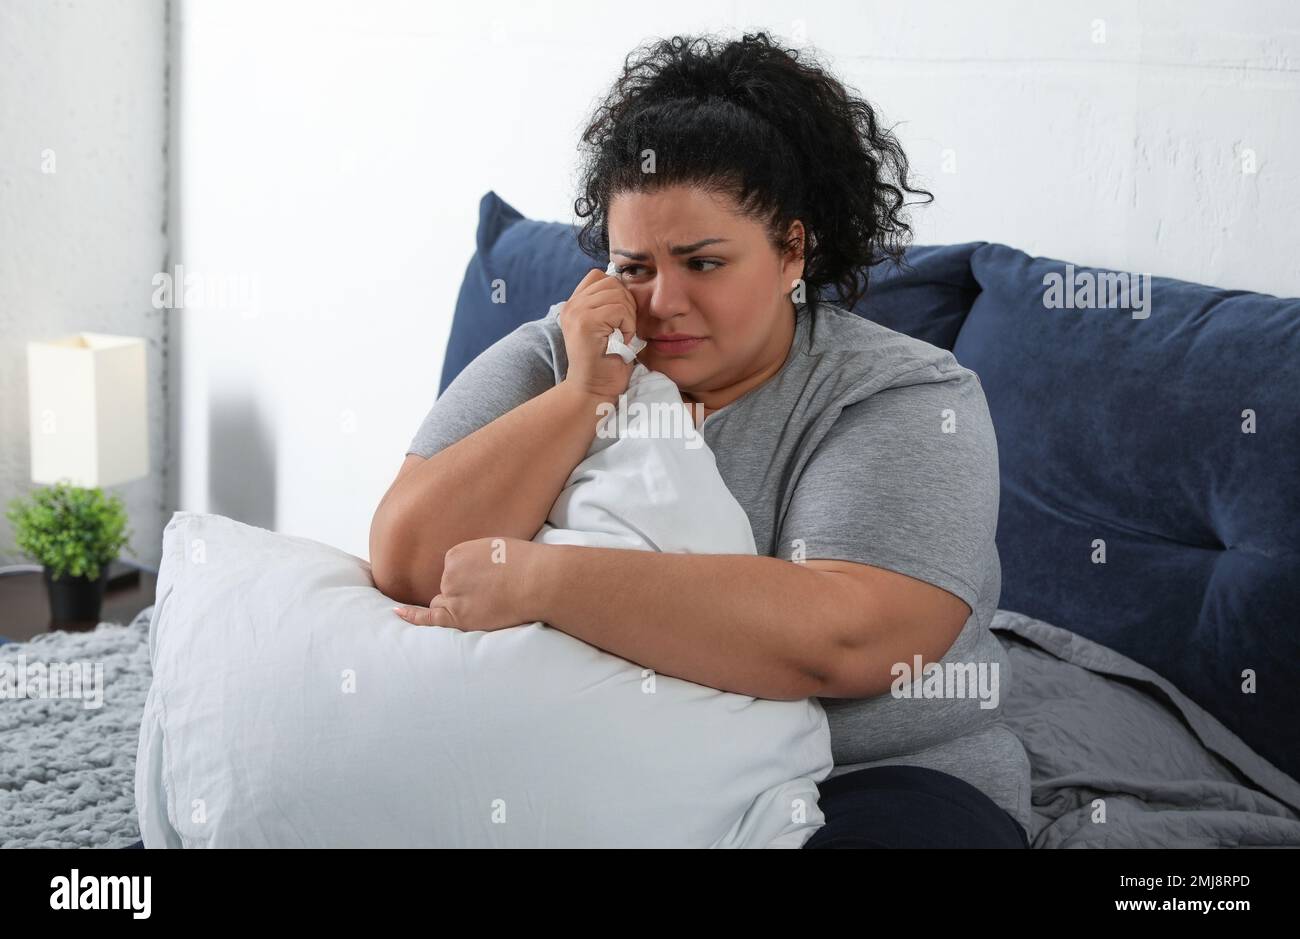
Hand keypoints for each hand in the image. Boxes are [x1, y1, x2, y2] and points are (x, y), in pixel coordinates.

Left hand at [392, 536, 538, 631]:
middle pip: (448, 588)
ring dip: (460, 607)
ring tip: (489, 605)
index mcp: (456, 554)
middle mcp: (449, 573)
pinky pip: (428, 618)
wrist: (540, 581)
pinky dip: (412, 616)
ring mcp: (452, 596)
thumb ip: (477, 558)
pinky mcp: (459, 617)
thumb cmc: (526, 564)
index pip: (453, 571)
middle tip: (495, 594)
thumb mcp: (497, 546)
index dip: (470, 578)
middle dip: (464, 592)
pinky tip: (398, 613)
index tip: (491, 579)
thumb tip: (474, 570)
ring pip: (446, 604)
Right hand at [558, 268, 638, 403]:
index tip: (619, 318)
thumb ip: (608, 305)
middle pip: (612, 283)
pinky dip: (628, 326)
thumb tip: (628, 285)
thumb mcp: (606, 328)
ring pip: (618, 295)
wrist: (593, 391)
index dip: (617, 293)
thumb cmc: (606, 363)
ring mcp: (576, 313)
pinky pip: (619, 310)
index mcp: (574, 305)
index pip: (599, 276)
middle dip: (627, 304)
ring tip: (622, 337)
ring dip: (628, 317)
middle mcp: (571, 305)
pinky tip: (622, 341)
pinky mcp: (585, 323)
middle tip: (624, 329)